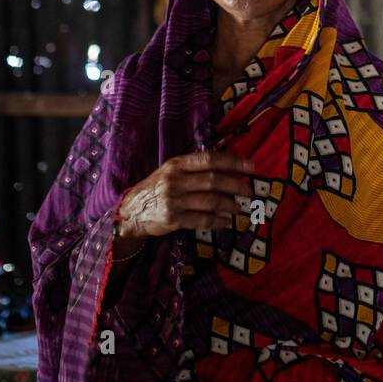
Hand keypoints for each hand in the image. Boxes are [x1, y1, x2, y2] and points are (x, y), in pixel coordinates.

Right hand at [116, 150, 253, 239]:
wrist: (132, 212)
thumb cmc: (157, 188)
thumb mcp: (170, 171)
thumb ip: (193, 167)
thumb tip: (227, 165)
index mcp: (176, 164)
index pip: (208, 160)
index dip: (231, 162)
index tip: (250, 166)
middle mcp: (174, 180)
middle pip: (212, 181)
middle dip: (235, 185)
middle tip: (248, 190)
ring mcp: (173, 200)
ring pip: (210, 201)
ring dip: (229, 205)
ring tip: (239, 207)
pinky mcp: (173, 219)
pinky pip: (202, 220)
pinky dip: (218, 221)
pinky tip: (227, 221)